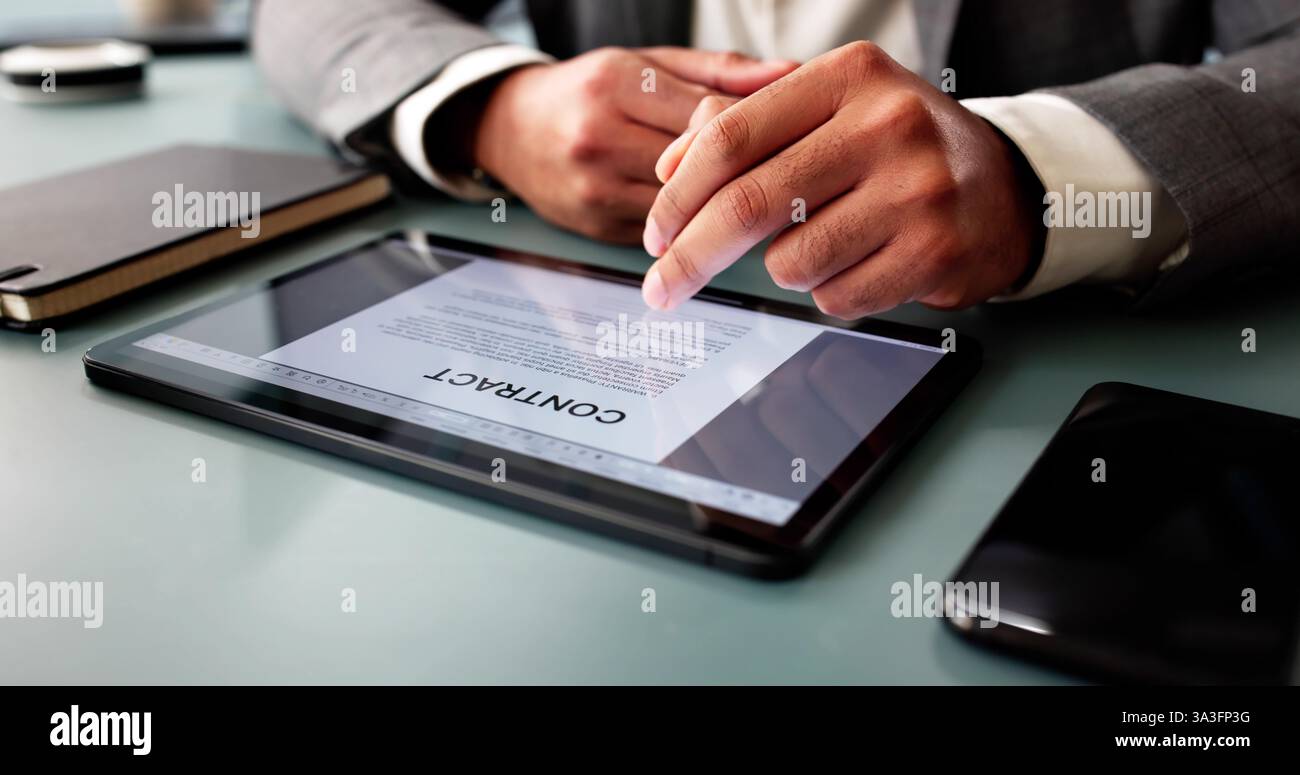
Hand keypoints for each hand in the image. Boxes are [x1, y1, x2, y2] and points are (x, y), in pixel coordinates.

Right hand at [471, 47, 796, 242]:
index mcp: (616, 86)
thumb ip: (718, 70)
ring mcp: (595, 190)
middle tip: (785, 173)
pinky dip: (693, 227)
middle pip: (700, 169)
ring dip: (723, 207)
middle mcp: (600, 139)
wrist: (508, 130)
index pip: (707, 117)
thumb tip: (791, 73)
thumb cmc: (586, 91)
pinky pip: (665, 235)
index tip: (780, 133)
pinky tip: (713, 219)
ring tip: (756, 197)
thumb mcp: (647, 63)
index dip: (754, 130)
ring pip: (686, 210)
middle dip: (747, 172)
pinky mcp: (596, 228)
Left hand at [640, 41, 1043, 316]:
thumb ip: (746, 129)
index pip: (730, 138)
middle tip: (662, 287)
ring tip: (828, 243)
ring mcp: (917, 190)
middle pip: (748, 204)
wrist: (1004, 191)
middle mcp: (888, 124)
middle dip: (690, 256)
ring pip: (790, 261)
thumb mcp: (829, 113)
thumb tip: (667, 172)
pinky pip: (835, 298)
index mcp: (849, 76)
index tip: (655, 235)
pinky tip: (866, 262)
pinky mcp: (934, 252)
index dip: (678, 196)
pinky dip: (832, 292)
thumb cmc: (896, 150)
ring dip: (786, 268)